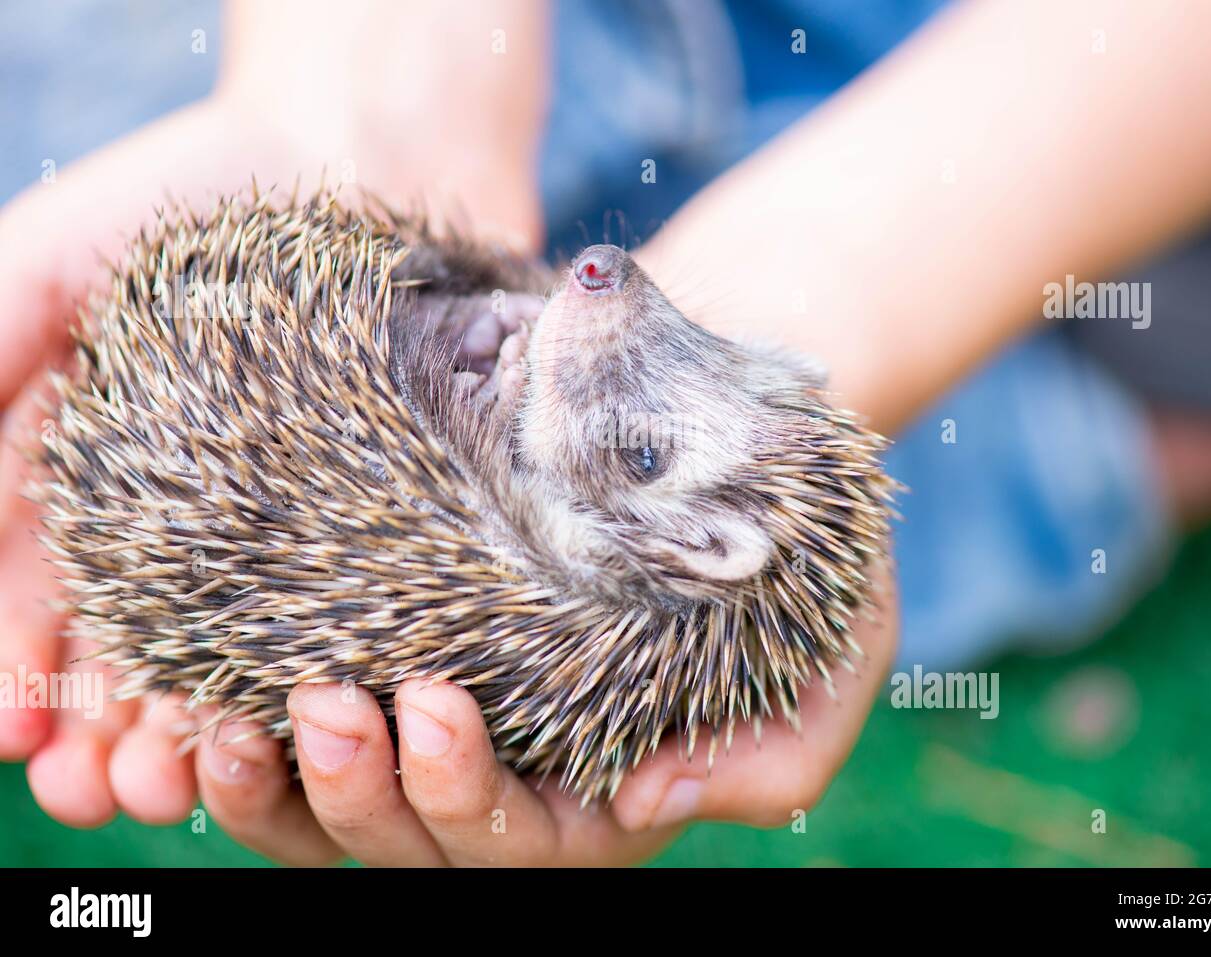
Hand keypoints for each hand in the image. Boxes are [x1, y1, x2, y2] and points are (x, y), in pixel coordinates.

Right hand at [0, 27, 543, 824]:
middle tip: (105, 786)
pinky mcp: (380, 516)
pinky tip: (300, 717)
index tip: (15, 738)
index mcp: (85, 478)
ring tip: (183, 781)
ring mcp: (287, 522)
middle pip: (130, 646)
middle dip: (107, 727)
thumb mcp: (43, 268)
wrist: (351, 151)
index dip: (17, 672)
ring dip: (199, 727)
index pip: (34, 597)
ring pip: (232, 650)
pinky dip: (310, 669)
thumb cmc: (183, 196)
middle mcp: (182, 517)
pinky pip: (341, 611)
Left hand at [191, 560, 897, 865]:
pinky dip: (252, 730)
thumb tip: (649, 805)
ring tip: (234, 717)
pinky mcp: (405, 660)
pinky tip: (209, 688)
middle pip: (416, 844)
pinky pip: (308, 735)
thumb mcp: (834, 651)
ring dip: (280, 785)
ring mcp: (456, 727)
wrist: (727, 444)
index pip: (525, 845)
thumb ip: (776, 753)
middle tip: (322, 704)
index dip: (463, 799)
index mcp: (610, 800)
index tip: (436, 701)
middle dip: (360, 795)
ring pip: (342, 811)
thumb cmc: (795, 554)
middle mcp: (522, 780)